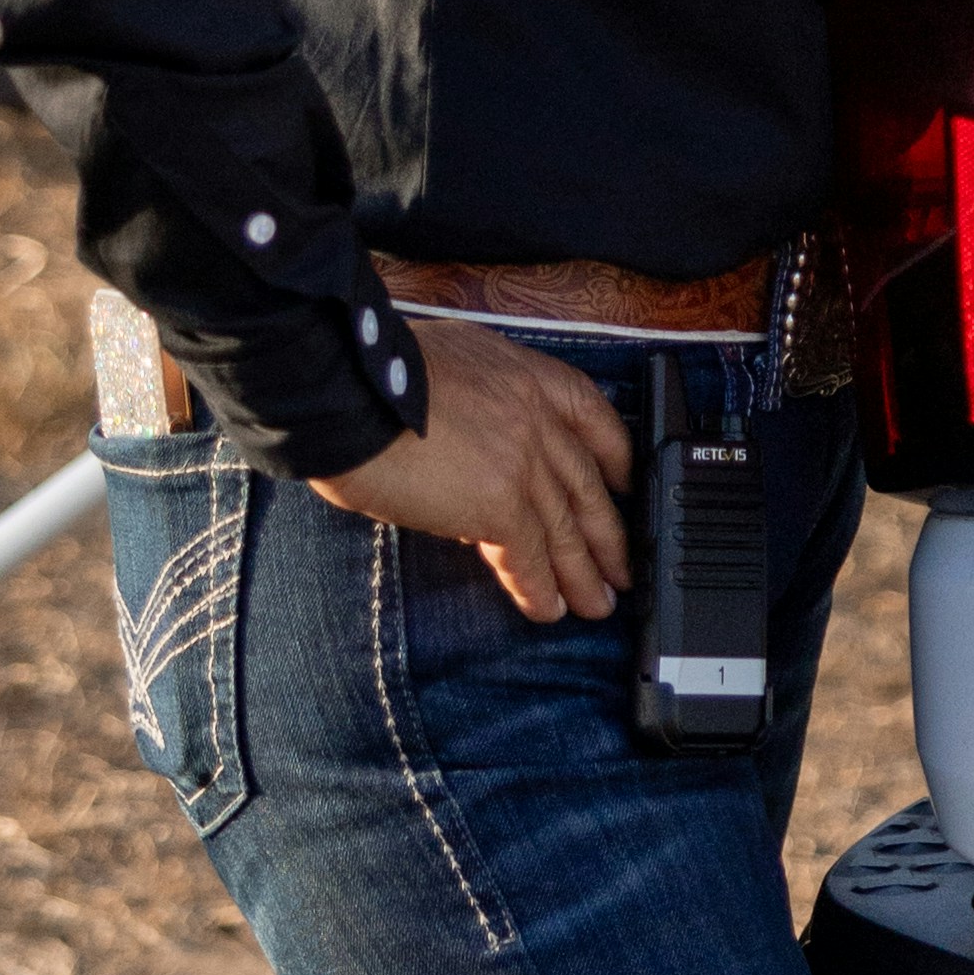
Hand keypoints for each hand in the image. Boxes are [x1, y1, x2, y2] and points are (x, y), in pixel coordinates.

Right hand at [309, 330, 629, 617]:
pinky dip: (538, 588)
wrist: (349, 391)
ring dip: (582, 574)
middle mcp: (536, 416)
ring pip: (565, 528)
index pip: (593, 416)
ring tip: (595, 605)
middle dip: (607, 534)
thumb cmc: (375, 377)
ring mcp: (523, 460)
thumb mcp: (453, 365)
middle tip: (621, 568)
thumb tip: (484, 452)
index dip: (616, 457)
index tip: (624, 486)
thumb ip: (485, 404)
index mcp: (527, 375)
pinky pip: (528, 557)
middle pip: (585, 485)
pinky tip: (547, 609)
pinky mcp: (499, 504)